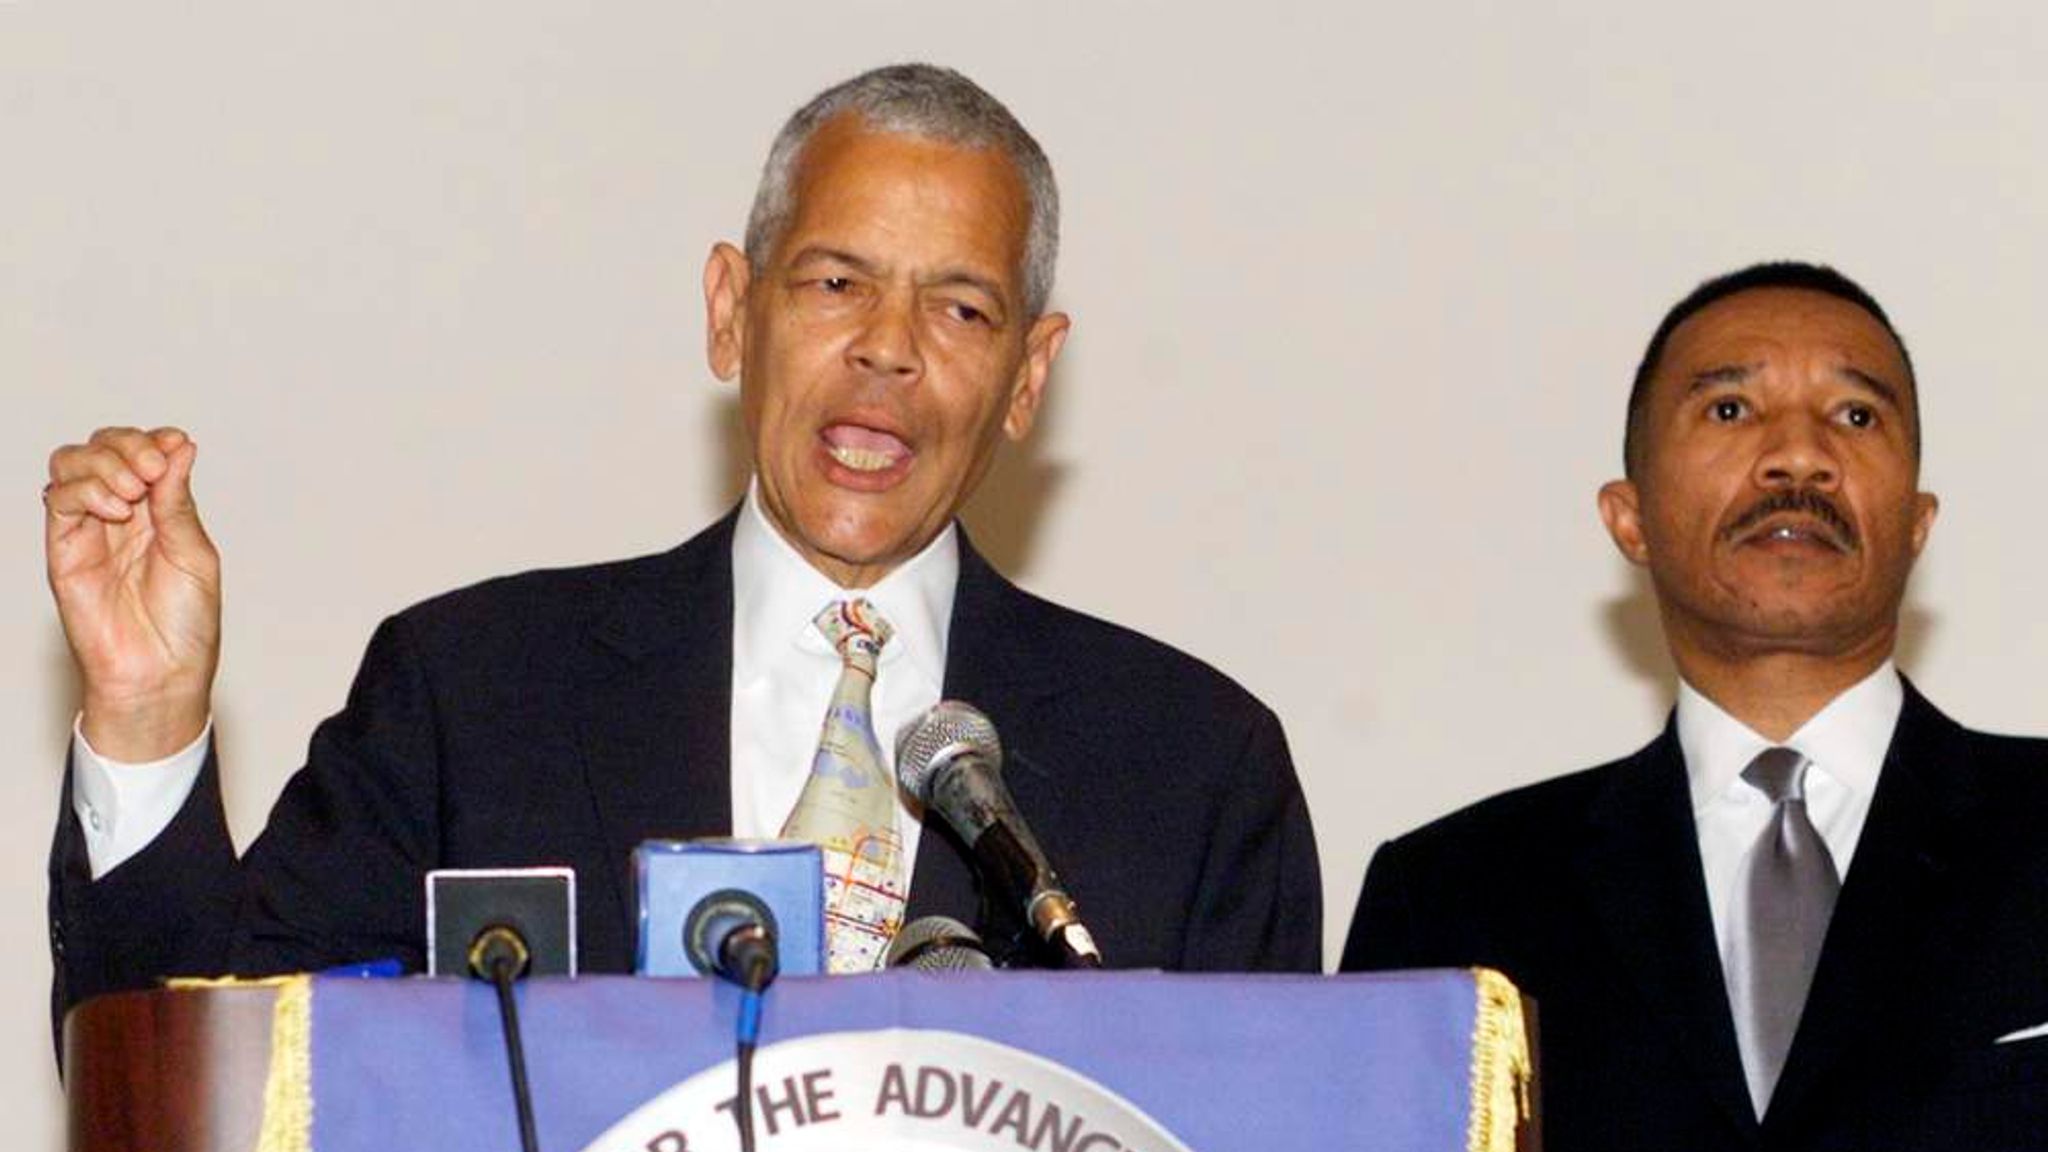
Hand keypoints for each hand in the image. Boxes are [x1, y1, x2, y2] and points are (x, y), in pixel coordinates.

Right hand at [45, 427, 220, 760]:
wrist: (161, 673)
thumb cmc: (185, 624)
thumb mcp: (195, 553)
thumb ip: (179, 501)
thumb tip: (180, 446)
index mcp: (159, 511)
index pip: (143, 451)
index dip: (155, 439)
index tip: (174, 444)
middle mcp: (121, 514)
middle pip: (103, 447)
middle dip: (127, 444)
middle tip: (153, 468)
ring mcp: (90, 530)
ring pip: (72, 464)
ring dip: (102, 462)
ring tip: (134, 491)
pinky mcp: (64, 550)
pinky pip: (56, 499)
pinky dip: (85, 490)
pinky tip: (116, 512)